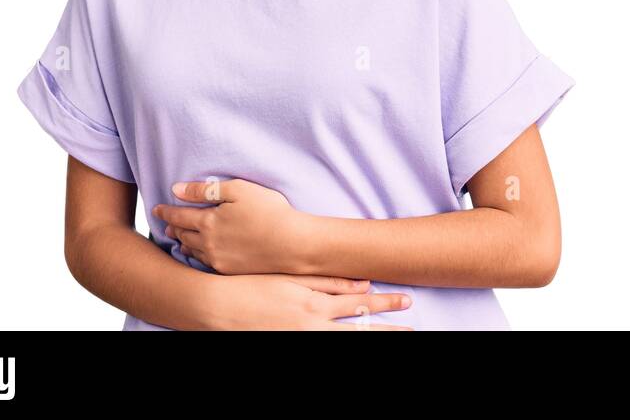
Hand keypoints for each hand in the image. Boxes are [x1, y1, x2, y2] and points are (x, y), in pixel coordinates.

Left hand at [152, 177, 322, 275]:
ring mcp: (218, 260)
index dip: (166, 211)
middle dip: (173, 228)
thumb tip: (177, 189)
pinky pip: (205, 263)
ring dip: (183, 243)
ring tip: (178, 239)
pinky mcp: (230, 270)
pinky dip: (197, 256)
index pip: (178, 216)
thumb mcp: (238, 190)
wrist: (292, 244)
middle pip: (183, 235)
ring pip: (192, 251)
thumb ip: (204, 190)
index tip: (157, 208)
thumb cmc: (269, 211)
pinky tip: (200, 254)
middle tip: (166, 224)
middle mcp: (208, 244)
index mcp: (207, 222)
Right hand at [208, 273, 413, 329]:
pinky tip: (356, 346)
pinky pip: (320, 351)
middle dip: (387, 331)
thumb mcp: (292, 279)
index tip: (406, 302)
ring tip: (395, 338)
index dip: (385, 304)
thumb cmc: (253, 288)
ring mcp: (300, 341)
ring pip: (343, 343)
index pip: (359, 305)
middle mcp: (311, 328)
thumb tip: (362, 283)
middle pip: (358, 332)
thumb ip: (328, 282)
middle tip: (411, 329)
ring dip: (368, 340)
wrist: (217, 309)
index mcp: (314, 306)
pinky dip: (339, 346)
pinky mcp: (287, 347)